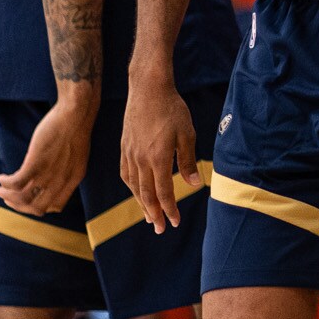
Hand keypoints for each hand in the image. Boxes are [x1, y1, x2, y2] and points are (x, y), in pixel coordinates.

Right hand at [0, 89, 98, 216]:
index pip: (56, 206)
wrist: (76, 113)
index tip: (30, 198)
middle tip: (9, 198)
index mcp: (73, 180)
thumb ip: (67, 168)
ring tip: (0, 189)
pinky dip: (6, 183)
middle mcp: (61, 181)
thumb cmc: (75, 129)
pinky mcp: (36, 162)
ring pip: (22, 199)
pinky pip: (15, 183)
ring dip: (7, 196)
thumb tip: (55, 174)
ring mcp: (48, 173)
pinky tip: (2, 177)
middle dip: (20, 206)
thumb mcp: (77, 155)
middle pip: (37, 208)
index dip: (40, 206)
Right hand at [121, 73, 201, 232]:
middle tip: (161, 230)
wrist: (147, 88)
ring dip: (142, 204)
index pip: (164, 192)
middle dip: (155, 214)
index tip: (176, 223)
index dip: (170, 209)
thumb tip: (194, 185)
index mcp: (158, 158)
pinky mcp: (124, 147)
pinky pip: (126, 174)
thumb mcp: (187, 134)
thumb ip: (188, 161)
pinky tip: (137, 192)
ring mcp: (129, 153)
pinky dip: (132, 188)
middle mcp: (140, 159)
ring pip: (134, 186)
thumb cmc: (172, 109)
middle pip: (146, 194)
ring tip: (150, 217)